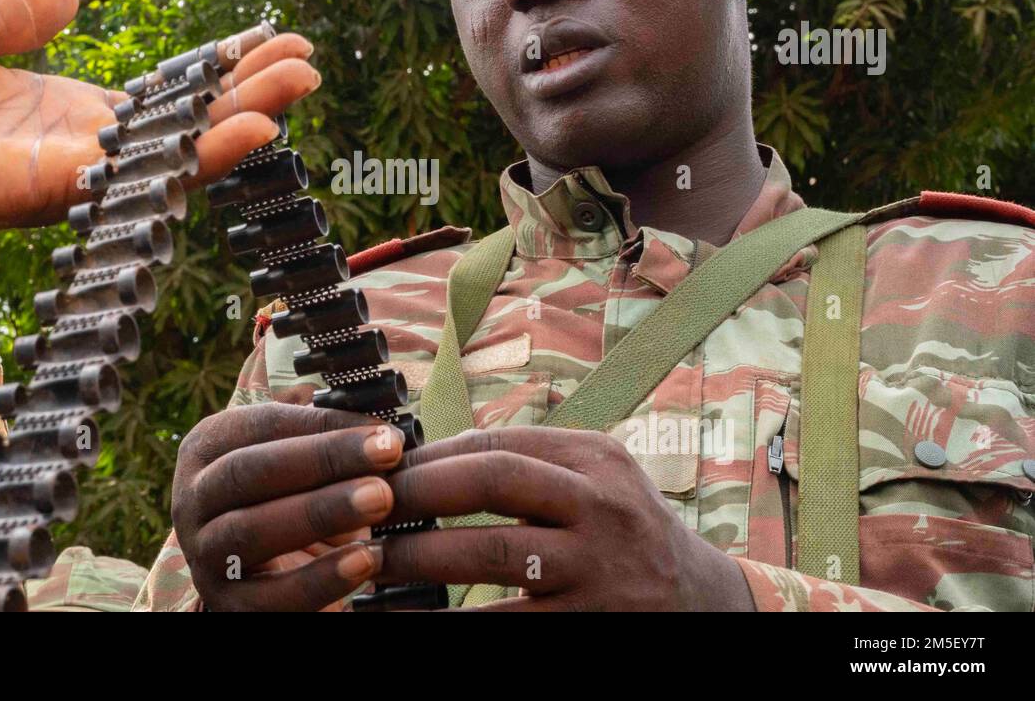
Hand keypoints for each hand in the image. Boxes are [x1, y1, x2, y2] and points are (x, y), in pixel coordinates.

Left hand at [0, 0, 320, 293]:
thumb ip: (19, 11)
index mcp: (64, 108)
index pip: (160, 93)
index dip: (212, 69)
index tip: (263, 40)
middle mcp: (85, 144)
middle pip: (188, 121)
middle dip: (248, 91)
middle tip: (306, 60)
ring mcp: (81, 170)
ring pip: (182, 148)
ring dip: (246, 117)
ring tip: (302, 81)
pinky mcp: (64, 187)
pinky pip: (146, 172)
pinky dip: (207, 153)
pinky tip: (256, 128)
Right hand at [172, 403, 404, 610]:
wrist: (266, 568)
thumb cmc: (289, 495)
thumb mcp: (297, 458)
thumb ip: (326, 433)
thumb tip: (383, 429)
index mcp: (207, 448)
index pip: (261, 426)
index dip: (323, 427)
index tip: (383, 432)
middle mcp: (192, 499)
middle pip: (249, 472)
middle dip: (323, 460)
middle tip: (386, 455)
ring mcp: (204, 555)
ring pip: (251, 531)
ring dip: (321, 512)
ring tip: (381, 499)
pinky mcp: (229, 605)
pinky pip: (272, 597)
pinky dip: (320, 580)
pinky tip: (365, 560)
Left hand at [373, 427, 755, 610]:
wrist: (702, 602)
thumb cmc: (626, 531)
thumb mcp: (597, 479)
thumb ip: (532, 464)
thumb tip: (427, 456)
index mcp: (595, 458)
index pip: (496, 442)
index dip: (430, 456)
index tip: (381, 470)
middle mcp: (602, 505)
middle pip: (493, 481)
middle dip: (418, 491)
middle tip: (366, 507)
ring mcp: (599, 569)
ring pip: (492, 553)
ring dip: (420, 557)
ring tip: (372, 563)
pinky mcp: (589, 627)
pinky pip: (504, 623)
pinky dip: (449, 622)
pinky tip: (407, 619)